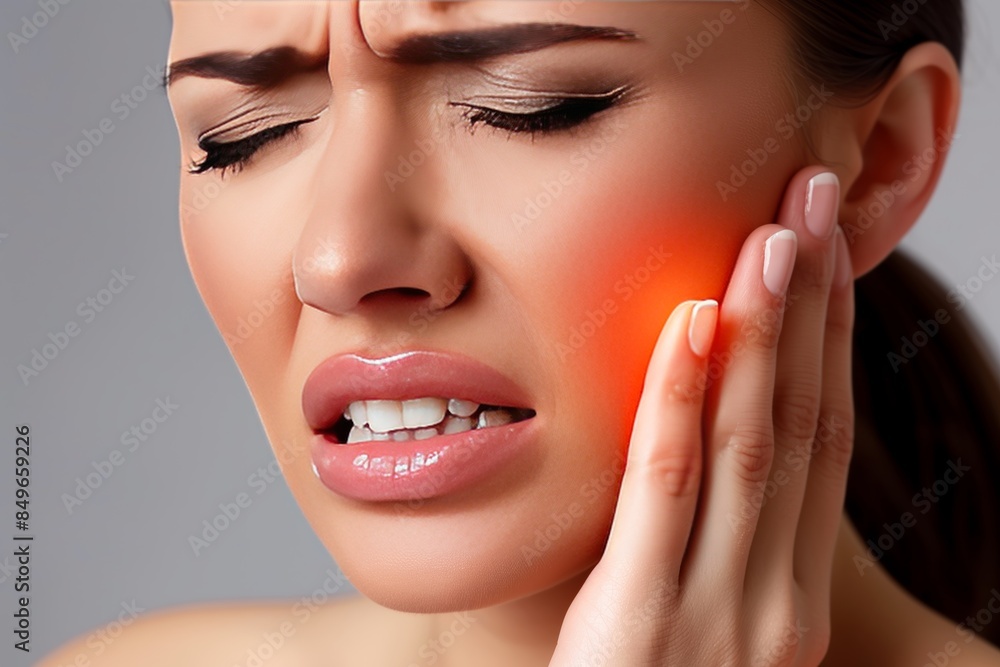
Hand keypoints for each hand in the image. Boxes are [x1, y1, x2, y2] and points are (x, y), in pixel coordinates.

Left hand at [550, 167, 855, 666]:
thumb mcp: (701, 623)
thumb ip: (714, 545)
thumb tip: (710, 438)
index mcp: (788, 595)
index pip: (819, 443)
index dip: (827, 341)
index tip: (823, 256)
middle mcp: (772, 598)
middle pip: (801, 426)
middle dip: (809, 310)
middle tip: (811, 206)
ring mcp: (715, 617)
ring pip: (751, 447)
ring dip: (764, 335)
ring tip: (771, 239)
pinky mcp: (639, 631)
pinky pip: (667, 497)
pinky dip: (680, 405)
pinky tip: (691, 326)